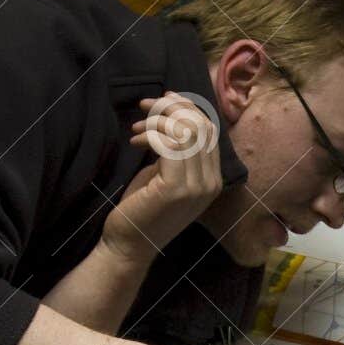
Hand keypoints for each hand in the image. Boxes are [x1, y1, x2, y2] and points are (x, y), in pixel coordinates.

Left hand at [104, 94, 223, 264]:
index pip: (210, 130)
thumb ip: (178, 151)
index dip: (188, 107)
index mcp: (213, 180)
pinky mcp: (175, 189)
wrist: (130, 245)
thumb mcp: (166, 174)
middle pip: (200, 126)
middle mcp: (211, 184)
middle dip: (172, 108)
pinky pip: (168, 144)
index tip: (163, 100)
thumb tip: (174, 114)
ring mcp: (196, 188)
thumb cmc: (144, 208)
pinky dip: (149, 134)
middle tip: (145, 106)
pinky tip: (135, 141)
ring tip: (137, 127)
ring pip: (185, 132)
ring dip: (158, 120)